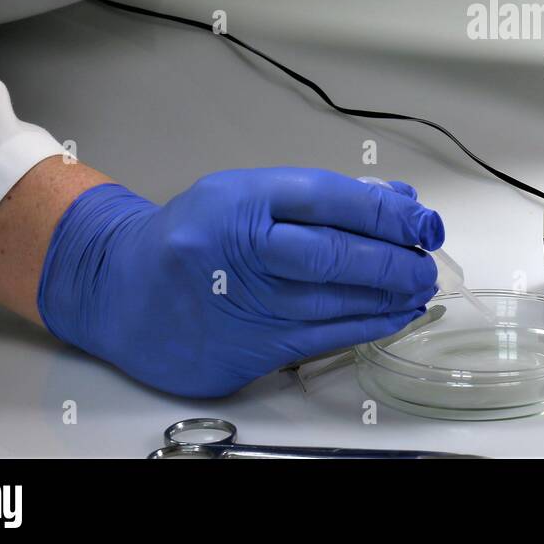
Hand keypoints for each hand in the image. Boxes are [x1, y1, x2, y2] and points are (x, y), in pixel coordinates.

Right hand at [36, 168, 442, 396]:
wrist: (118, 289)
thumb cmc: (193, 235)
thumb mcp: (250, 194)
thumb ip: (323, 197)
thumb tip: (397, 201)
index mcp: (241, 200)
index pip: (329, 199)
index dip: (385, 212)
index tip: (421, 221)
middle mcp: (238, 249)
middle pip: (333, 253)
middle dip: (393, 259)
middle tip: (426, 259)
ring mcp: (240, 303)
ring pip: (333, 302)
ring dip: (389, 297)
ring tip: (418, 287)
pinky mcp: (245, 348)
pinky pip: (321, 338)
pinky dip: (366, 327)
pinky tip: (392, 317)